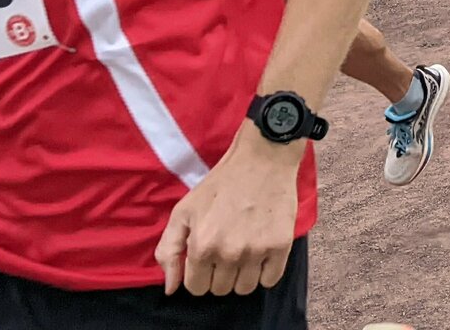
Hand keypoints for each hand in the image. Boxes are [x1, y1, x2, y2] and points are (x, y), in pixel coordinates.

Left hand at [155, 131, 299, 296]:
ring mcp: (257, 251)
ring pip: (245, 288)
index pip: (196, 288)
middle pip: (221, 290)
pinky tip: (260, 252)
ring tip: (243, 252)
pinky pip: (270, 280)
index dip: (199, 274)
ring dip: (242, 275)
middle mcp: (229, 253)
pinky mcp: (281, 247)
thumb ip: (169, 250)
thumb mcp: (184, 211)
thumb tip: (170, 288)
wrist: (262, 160)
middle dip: (219, 274)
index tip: (207, 257)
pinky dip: (265, 272)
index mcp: (202, 246)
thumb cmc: (220, 184)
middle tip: (226, 248)